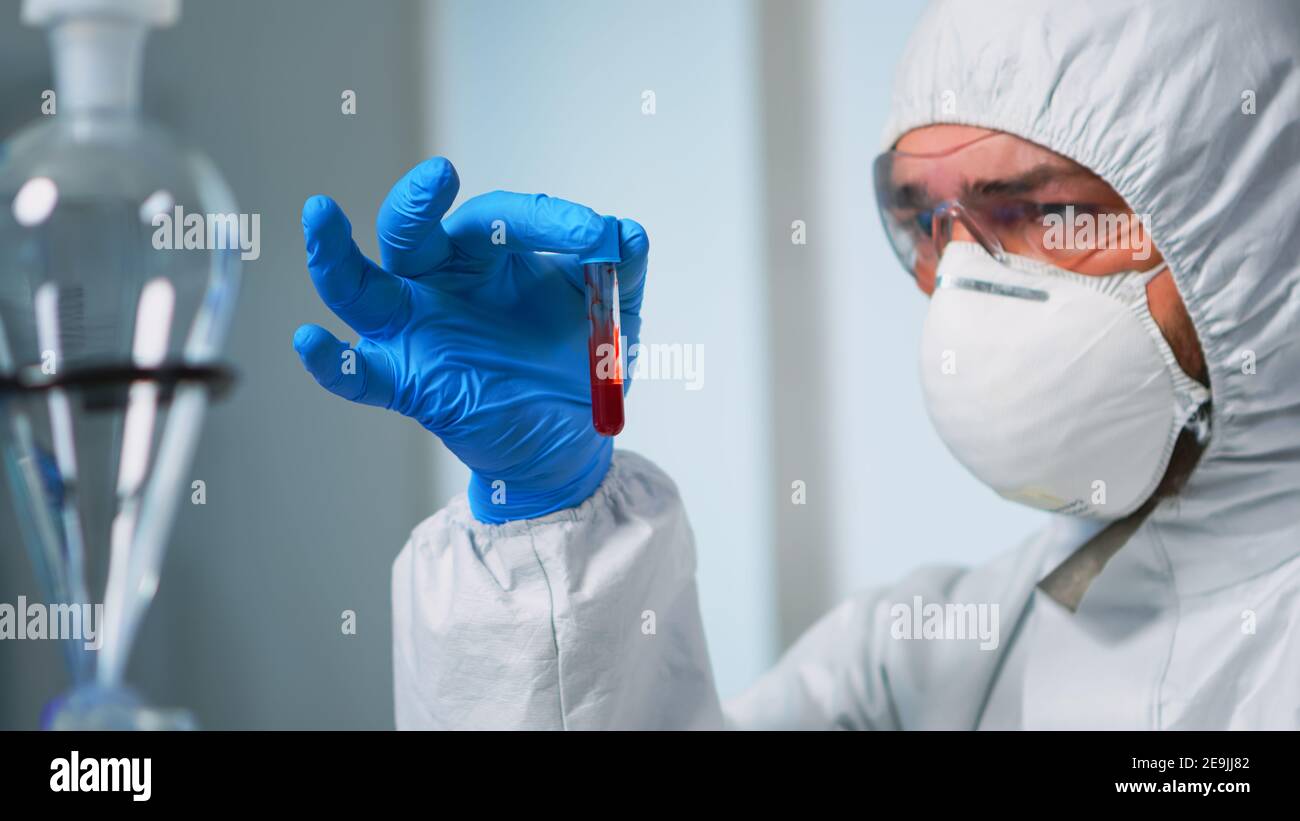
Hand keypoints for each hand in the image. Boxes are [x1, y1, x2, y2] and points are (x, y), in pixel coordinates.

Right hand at [293, 157, 647, 522]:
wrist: (570, 444)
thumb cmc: (579, 366)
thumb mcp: (612, 316)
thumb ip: (620, 273)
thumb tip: (628, 233)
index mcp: (490, 257)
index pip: (499, 219)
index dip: (547, 221)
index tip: (597, 240)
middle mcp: (442, 284)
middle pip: (411, 232)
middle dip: (418, 202)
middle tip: (439, 175)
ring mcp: (417, 333)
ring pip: (361, 286)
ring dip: (335, 254)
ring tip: (321, 215)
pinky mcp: (407, 384)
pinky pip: (357, 374)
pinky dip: (333, 362)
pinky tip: (312, 343)